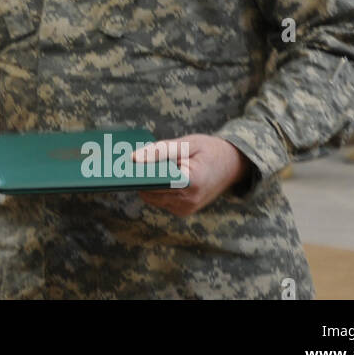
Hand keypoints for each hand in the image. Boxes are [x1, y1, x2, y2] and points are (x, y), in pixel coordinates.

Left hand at [133, 134, 250, 216]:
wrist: (232, 166)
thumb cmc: (209, 151)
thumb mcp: (187, 144)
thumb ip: (161, 151)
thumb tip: (134, 158)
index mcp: (192, 182)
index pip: (153, 181)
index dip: (137, 173)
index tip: (121, 164)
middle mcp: (188, 200)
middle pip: (149, 191)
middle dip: (138, 177)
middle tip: (126, 162)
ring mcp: (185, 208)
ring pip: (151, 197)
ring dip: (145, 183)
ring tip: (140, 166)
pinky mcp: (182, 211)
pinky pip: (158, 200)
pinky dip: (154, 189)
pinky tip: (153, 175)